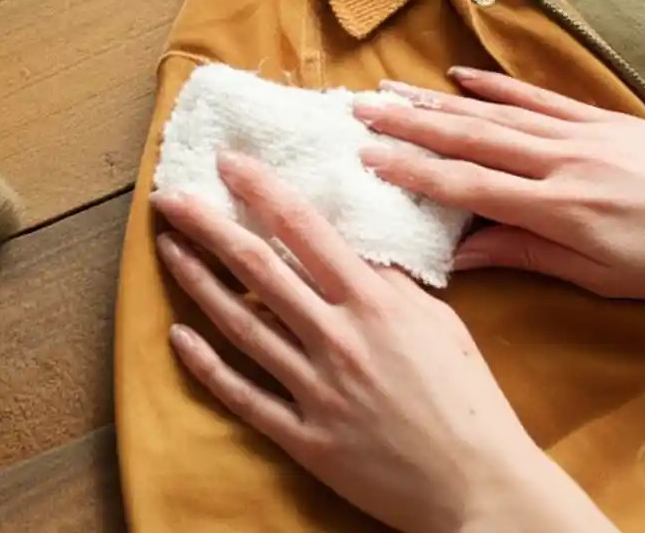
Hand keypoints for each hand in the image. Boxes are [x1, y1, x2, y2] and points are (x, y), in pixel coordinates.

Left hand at [151, 153, 617, 532]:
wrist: (476, 482)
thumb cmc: (468, 400)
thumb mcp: (441, 323)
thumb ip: (392, 285)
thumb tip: (355, 250)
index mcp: (376, 303)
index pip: (305, 229)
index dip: (261, 189)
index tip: (229, 162)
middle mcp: (338, 338)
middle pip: (258, 268)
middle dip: (209, 225)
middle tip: (172, 197)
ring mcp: (315, 389)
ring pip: (239, 324)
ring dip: (197, 281)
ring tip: (167, 248)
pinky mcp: (304, 436)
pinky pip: (242, 395)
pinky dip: (205, 365)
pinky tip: (176, 337)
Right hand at [356, 68, 644, 300]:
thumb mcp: (601, 278)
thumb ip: (529, 256)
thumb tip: (463, 253)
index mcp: (560, 210)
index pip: (470, 187)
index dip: (414, 173)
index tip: (368, 160)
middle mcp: (563, 162)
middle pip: (472, 139)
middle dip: (410, 126)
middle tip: (358, 112)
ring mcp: (583, 133)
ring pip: (498, 113)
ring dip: (440, 102)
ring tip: (392, 91)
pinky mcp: (604, 118)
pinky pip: (540, 98)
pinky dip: (499, 86)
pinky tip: (464, 78)